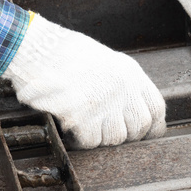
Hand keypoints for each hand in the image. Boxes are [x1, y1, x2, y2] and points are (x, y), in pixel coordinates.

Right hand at [2, 14, 165, 148]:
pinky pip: (90, 141)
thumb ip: (121, 83)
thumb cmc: (62, 52)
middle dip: (124, 134)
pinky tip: (70, 128)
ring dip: (99, 136)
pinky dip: (79, 139)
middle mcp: (122, 89)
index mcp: (130, 73)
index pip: (156, 109)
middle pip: (138, 127)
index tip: (144, 133)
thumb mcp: (103, 59)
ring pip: (114, 138)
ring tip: (84, 124)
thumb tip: (129, 109)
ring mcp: (104, 104)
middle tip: (106, 130)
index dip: (151, 126)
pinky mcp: (82, 117)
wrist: (35, 48)